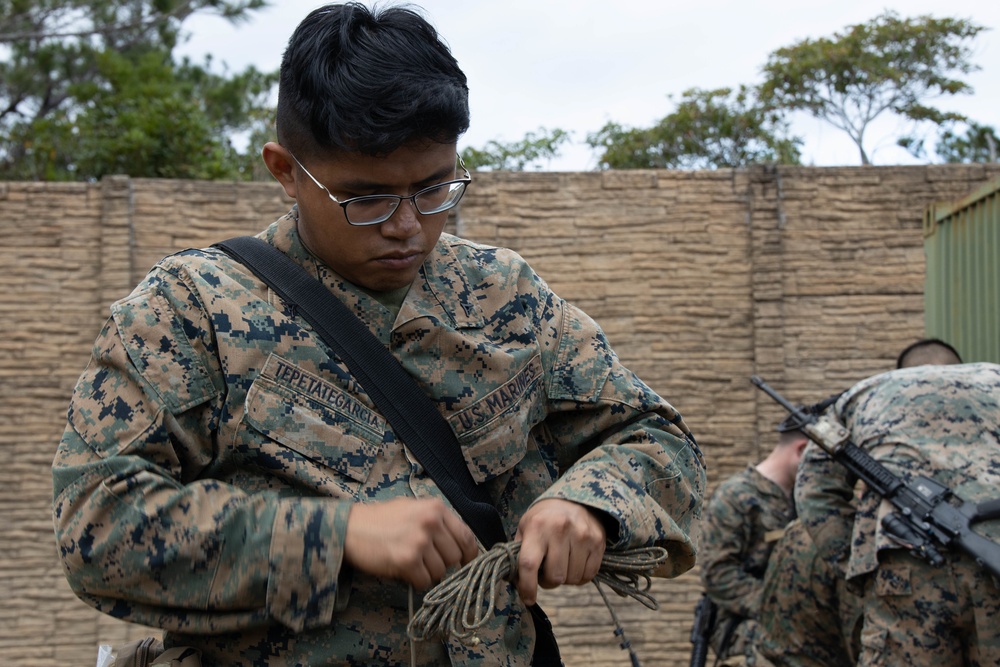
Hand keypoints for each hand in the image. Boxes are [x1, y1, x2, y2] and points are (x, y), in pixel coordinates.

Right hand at [344, 497, 478, 588]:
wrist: (351, 528)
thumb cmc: (381, 520)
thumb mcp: (414, 509)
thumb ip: (437, 522)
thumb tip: (460, 544)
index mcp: (436, 508)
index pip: (467, 536)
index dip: (469, 554)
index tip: (466, 563)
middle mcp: (431, 523)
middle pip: (454, 557)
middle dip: (442, 564)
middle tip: (425, 561)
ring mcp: (420, 541)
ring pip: (440, 572)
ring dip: (427, 573)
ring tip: (411, 563)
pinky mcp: (407, 560)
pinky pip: (424, 581)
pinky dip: (416, 581)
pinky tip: (405, 571)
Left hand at [514, 498, 605, 605]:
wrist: (574, 499)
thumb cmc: (544, 518)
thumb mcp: (526, 527)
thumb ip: (518, 553)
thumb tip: (513, 581)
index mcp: (537, 526)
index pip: (529, 564)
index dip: (527, 586)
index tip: (528, 599)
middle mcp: (560, 529)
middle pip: (555, 576)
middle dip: (548, 582)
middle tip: (546, 573)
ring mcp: (582, 535)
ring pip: (572, 579)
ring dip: (565, 580)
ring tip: (561, 565)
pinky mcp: (597, 541)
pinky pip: (589, 575)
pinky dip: (580, 577)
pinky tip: (574, 565)